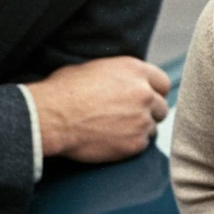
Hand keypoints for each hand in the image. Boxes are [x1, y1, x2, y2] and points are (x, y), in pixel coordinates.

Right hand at [28, 56, 170, 161]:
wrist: (51, 117)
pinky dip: (130, 145)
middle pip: (161, 107)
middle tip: (130, 118)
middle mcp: (144, 93)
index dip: (155, 92)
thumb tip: (124, 81)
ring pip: (152, 128)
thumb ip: (119, 75)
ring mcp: (142, 119)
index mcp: (135, 70)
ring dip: (139, 130)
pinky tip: (112, 141)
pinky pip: (142, 145)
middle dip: (149, 113)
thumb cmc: (64, 90)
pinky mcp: (135, 143)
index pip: (163, 83)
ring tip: (117, 130)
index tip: (147, 99)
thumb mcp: (94, 68)